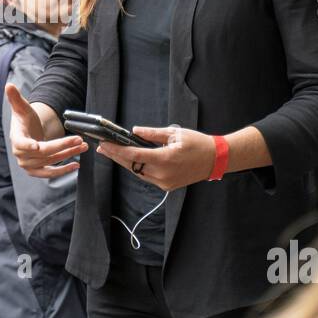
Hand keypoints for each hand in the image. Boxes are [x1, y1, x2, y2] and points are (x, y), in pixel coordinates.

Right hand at [6, 83, 85, 177]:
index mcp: (16, 138)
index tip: (37, 146)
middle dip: (63, 145)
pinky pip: (50, 173)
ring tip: (82, 146)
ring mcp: (29, 165)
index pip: (21, 143)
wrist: (28, 133)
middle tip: (78, 139)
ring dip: (68, 154)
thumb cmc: (25, 120)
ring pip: (51, 161)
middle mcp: (21, 154)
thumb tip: (8, 85)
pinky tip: (76, 165)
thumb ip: (15, 98)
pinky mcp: (37, 171)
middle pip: (44, 152)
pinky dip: (63, 171)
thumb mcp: (22, 108)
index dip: (28, 146)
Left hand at [95, 125, 216, 191]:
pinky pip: (147, 176)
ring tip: (112, 152)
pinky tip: (129, 159)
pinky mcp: (167, 185)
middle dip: (116, 156)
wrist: (215, 160)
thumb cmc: (198, 144)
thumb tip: (134, 131)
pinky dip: (137, 167)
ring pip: (138, 173)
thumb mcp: (175, 133)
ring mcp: (165, 182)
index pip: (133, 155)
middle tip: (102, 147)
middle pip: (132, 166)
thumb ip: (152, 134)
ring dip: (125, 162)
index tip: (105, 144)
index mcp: (165, 160)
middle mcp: (163, 174)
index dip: (116, 150)